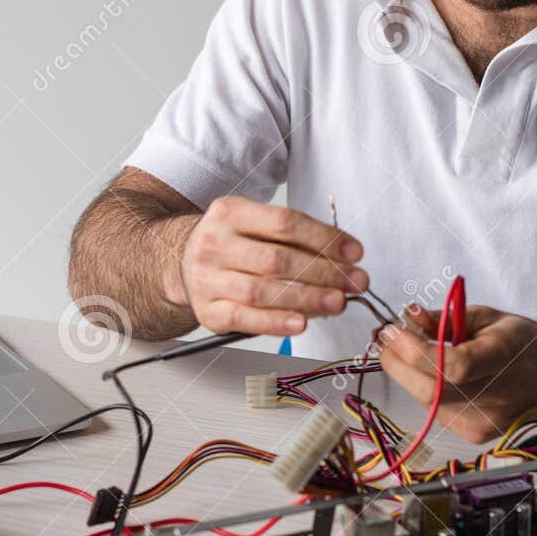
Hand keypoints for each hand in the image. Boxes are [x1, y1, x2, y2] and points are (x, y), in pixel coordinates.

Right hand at [169, 196, 367, 335]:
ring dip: (308, 299)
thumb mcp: (254, 225)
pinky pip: (245, 319)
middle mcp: (215, 243)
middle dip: (325, 273)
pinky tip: (301, 322)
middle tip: (354, 282)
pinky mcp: (208, 311)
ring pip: (264, 291)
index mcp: (230, 212)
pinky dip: (276, 323)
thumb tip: (343, 260)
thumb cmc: (231, 243)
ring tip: (337, 302)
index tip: (354, 253)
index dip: (324, 239)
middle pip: (278, 260)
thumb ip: (294, 239)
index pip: (285, 223)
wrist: (183, 261)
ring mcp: (208, 279)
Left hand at [376, 304, 536, 444]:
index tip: (392, 330)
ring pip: (425, 400)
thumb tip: (407, 316)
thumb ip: (443, 318)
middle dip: (396, 361)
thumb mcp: (487, 316)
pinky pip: (434, 410)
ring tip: (412, 351)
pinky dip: (425, 388)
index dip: (414, 350)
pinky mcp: (473, 434)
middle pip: (428, 389)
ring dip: (408, 373)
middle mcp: (493, 397)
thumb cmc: (522, 342)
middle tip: (386, 338)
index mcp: (502, 359)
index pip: (451, 366)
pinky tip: (436, 375)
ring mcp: (482, 421)